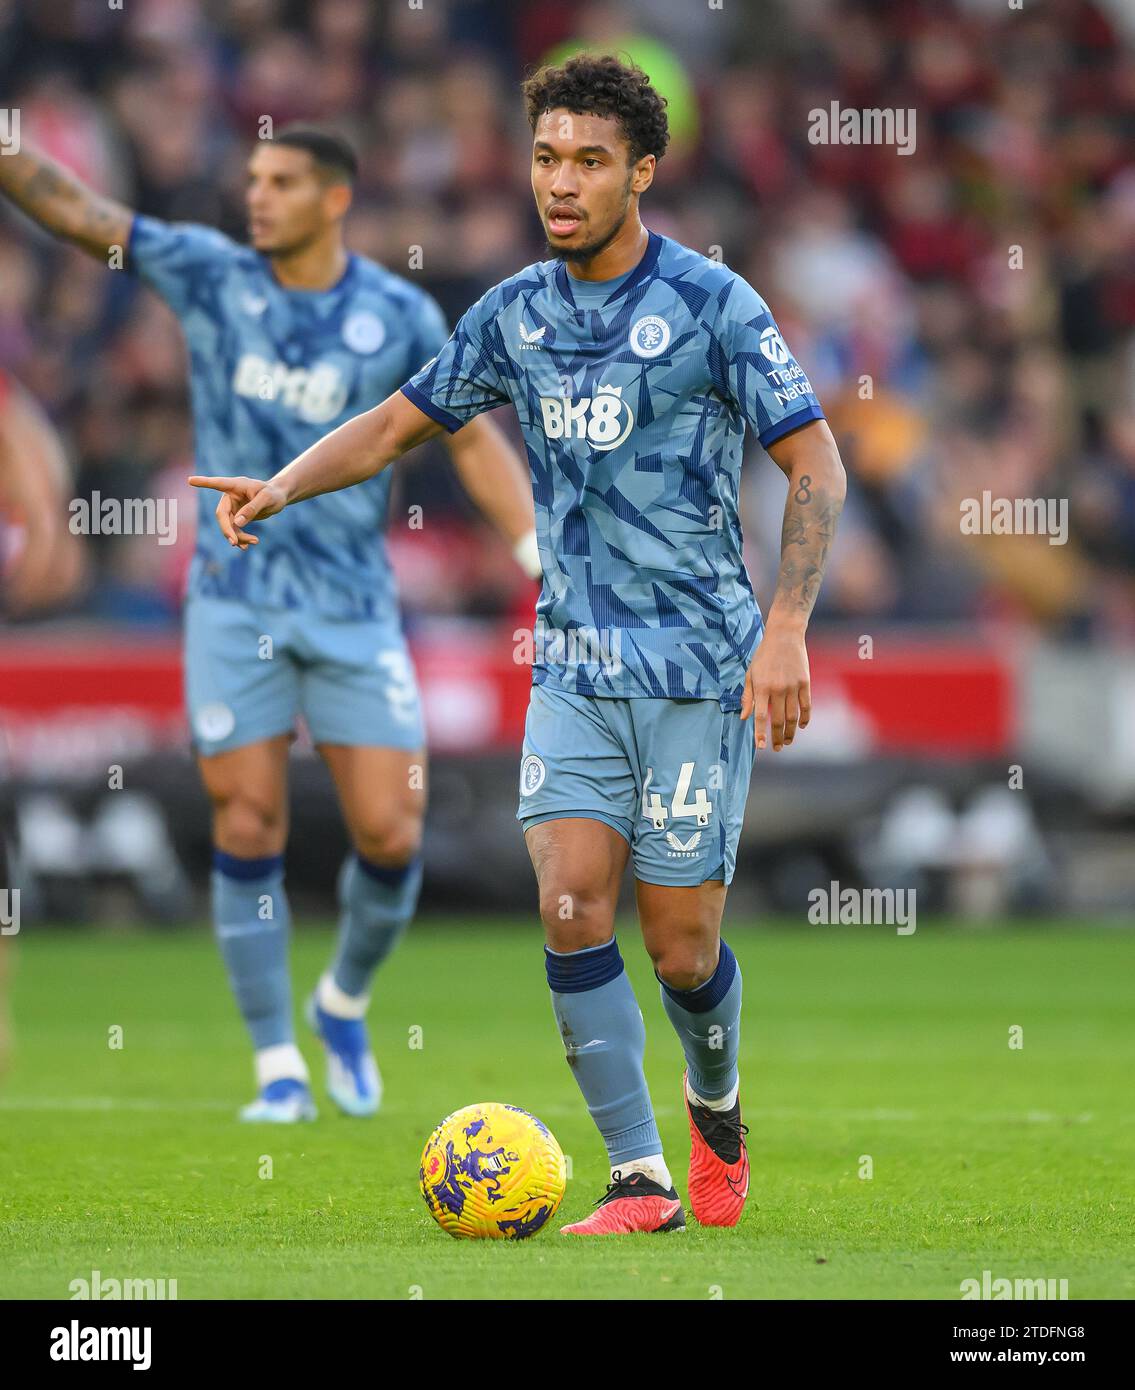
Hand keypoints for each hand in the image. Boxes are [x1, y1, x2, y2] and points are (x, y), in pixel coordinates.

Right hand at [188, 475, 287, 548]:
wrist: (278, 498)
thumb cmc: (273, 494)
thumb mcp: (267, 499)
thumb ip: (252, 509)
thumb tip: (237, 523)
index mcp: (236, 485)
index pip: (218, 484)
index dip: (204, 483)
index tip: (190, 480)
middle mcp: (231, 495)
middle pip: (222, 514)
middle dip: (227, 529)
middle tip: (234, 542)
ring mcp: (233, 507)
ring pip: (228, 525)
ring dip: (237, 536)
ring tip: (254, 542)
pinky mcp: (237, 516)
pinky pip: (234, 529)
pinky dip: (240, 538)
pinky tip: (247, 545)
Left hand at [740, 623, 811, 751]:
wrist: (785, 636)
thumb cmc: (764, 656)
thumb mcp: (751, 674)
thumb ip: (747, 697)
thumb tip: (744, 718)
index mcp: (762, 687)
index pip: (761, 716)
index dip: (760, 733)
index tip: (761, 747)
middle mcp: (778, 689)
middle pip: (779, 721)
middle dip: (778, 738)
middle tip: (777, 748)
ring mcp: (793, 686)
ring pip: (794, 717)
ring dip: (791, 732)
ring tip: (788, 741)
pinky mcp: (805, 683)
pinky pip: (806, 706)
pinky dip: (805, 718)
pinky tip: (801, 726)